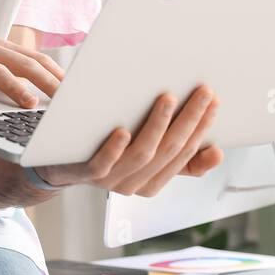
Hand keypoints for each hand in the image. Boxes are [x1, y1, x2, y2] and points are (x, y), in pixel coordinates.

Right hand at [0, 38, 63, 108]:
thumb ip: (20, 86)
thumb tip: (55, 103)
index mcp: (3, 49)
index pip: (36, 60)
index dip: (56, 74)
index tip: (74, 91)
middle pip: (22, 63)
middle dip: (45, 81)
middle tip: (61, 99)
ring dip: (14, 87)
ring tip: (29, 103)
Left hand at [35, 85, 224, 195]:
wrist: (57, 163)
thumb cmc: (108, 148)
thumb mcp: (146, 153)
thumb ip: (179, 157)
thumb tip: (217, 153)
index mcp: (154, 181)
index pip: (186, 152)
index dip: (202, 127)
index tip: (214, 101)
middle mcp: (134, 184)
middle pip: (168, 150)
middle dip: (189, 120)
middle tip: (202, 91)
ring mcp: (110, 180)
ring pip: (141, 155)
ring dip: (157, 126)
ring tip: (168, 98)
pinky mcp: (84, 173)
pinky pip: (102, 165)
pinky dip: (114, 149)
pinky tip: (122, 130)